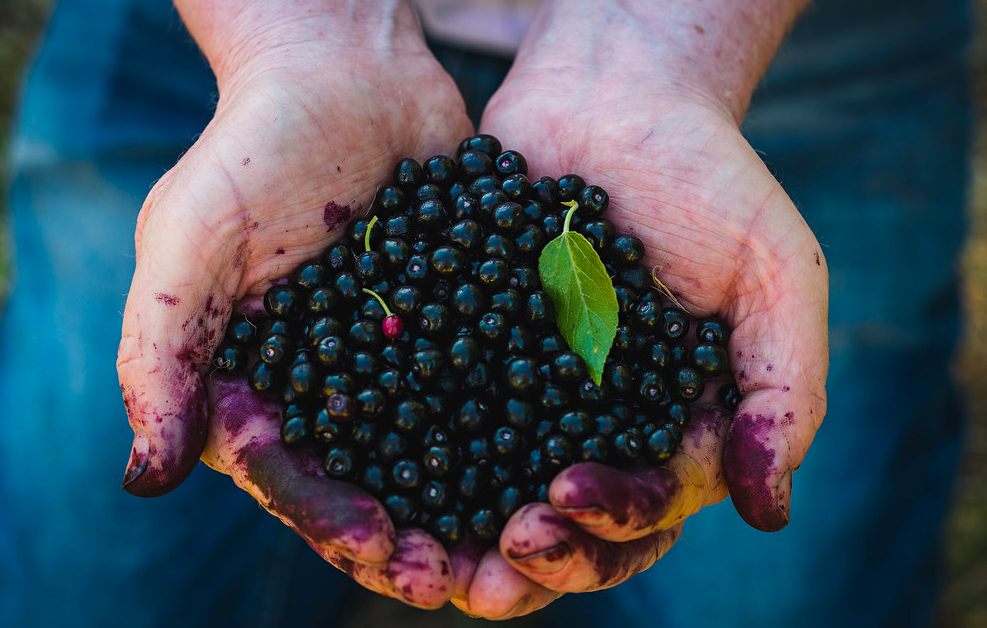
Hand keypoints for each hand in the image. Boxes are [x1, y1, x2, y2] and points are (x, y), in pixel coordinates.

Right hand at [115, 2, 472, 606]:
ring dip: (481, 503)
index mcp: (265, 388)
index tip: (382, 546)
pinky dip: (527, 423)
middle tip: (467, 577)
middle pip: (378, 482)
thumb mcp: (188, 242)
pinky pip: (496, 383)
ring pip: (445, 450)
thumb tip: (145, 477)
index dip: (333, 520)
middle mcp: (339, 388)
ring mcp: (407, 360)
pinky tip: (567, 454)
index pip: (294, 477)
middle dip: (419, 536)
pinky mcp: (465, 324)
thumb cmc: (251, 148)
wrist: (344, 72)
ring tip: (522, 538)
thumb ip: (164, 354)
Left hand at [454, 0, 827, 615]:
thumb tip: (770, 510)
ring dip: (461, 532)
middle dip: (534, 557)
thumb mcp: (774, 277)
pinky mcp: (465, 354)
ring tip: (425, 554)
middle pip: (566, 522)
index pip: (647, 508)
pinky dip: (408, 450)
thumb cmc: (709, 183)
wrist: (614, 101)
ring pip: (492, 489)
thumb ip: (785, 390)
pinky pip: (434, 414)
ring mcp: (526, 395)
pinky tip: (377, 468)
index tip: (564, 497)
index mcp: (671, 428)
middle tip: (493, 566)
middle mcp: (594, 427)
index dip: (610, 521)